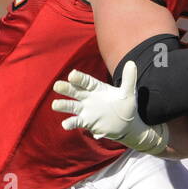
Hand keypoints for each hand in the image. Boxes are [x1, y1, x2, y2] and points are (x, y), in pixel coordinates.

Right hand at [51, 61, 168, 154]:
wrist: (128, 125)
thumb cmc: (127, 107)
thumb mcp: (129, 93)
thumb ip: (129, 79)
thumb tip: (132, 63)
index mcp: (97, 88)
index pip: (86, 81)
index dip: (79, 78)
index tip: (72, 75)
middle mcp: (89, 98)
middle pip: (75, 91)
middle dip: (66, 88)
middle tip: (57, 86)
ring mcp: (86, 110)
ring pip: (71, 106)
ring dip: (63, 105)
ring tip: (55, 105)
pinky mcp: (87, 122)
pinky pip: (76, 121)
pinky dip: (70, 123)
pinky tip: (65, 124)